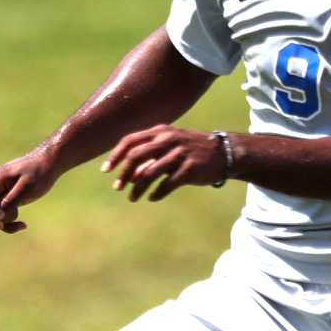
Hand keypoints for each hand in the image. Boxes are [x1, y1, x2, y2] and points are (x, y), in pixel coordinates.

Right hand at [0, 148, 59, 233]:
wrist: (46, 163)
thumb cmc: (38, 173)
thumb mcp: (27, 189)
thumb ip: (10, 202)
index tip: (1, 226)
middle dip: (0, 220)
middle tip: (20, 222)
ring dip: (7, 220)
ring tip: (21, 214)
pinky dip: (8, 220)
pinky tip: (21, 223)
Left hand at [102, 125, 224, 201]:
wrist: (224, 153)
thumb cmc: (192, 150)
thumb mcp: (170, 148)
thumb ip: (149, 158)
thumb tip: (130, 175)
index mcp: (160, 132)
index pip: (130, 141)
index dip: (115, 156)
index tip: (106, 170)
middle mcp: (168, 140)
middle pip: (135, 156)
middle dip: (123, 174)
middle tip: (117, 187)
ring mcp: (179, 154)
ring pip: (149, 173)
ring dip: (137, 188)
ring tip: (132, 198)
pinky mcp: (189, 169)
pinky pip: (167, 184)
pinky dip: (156, 193)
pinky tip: (152, 198)